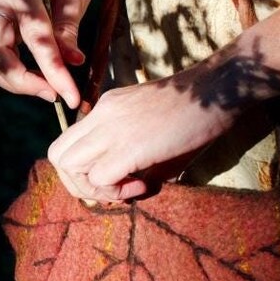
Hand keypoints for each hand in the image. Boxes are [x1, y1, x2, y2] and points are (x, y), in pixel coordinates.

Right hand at [0, 0, 98, 110]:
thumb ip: (69, 24)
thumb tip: (71, 62)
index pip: (36, 37)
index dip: (53, 70)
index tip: (70, 96)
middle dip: (23, 81)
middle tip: (54, 95)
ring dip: (11, 79)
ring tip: (45, 89)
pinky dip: (7, 68)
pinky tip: (32, 76)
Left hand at [47, 72, 235, 202]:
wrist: (222, 89)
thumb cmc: (198, 112)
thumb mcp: (155, 131)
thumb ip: (134, 156)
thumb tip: (127, 190)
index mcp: (106, 109)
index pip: (69, 143)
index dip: (83, 170)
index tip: (116, 175)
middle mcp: (101, 114)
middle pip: (57, 156)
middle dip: (78, 184)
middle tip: (113, 188)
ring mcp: (112, 126)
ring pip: (68, 167)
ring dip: (94, 189)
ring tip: (129, 187)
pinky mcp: (130, 144)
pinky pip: (98, 178)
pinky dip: (115, 191)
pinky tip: (142, 186)